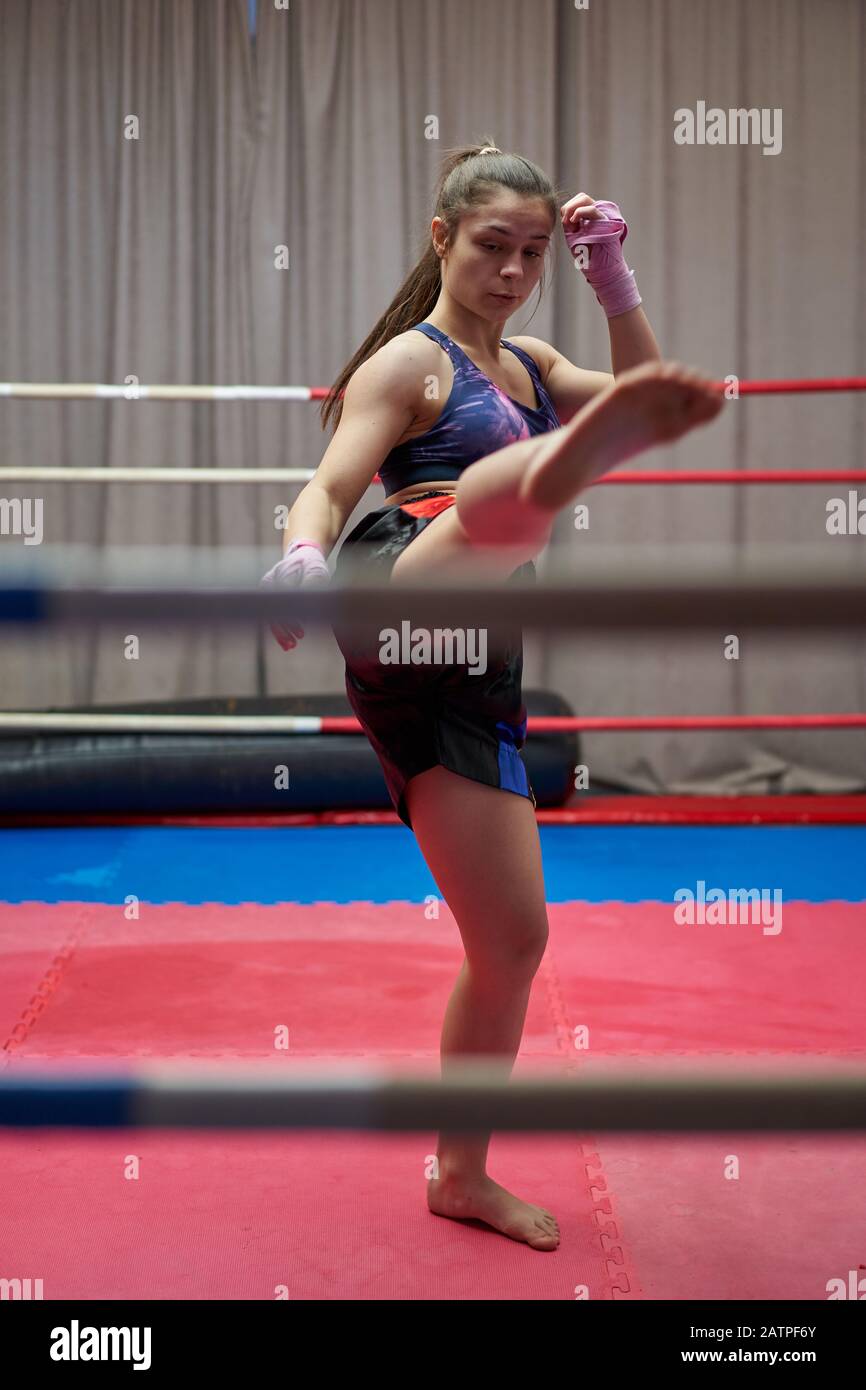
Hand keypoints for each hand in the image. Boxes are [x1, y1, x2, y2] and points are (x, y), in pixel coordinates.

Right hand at [260, 540, 329, 651]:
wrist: (303, 556)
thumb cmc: (312, 564)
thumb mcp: (317, 571)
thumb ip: (313, 583)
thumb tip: (310, 601)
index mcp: (283, 574)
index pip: (284, 600)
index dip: (291, 617)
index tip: (300, 630)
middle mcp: (271, 581)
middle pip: (274, 609)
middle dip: (284, 627)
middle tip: (296, 641)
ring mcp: (267, 588)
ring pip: (270, 614)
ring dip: (280, 632)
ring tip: (291, 645)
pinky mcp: (268, 595)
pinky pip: (270, 614)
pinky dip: (279, 629)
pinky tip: (286, 641)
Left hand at [560, 194, 641, 318]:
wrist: (602, 271)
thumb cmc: (589, 257)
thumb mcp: (574, 238)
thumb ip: (570, 225)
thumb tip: (564, 212)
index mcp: (590, 217)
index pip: (578, 202)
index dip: (568, 208)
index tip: (564, 223)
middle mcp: (598, 214)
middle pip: (582, 197)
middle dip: (569, 206)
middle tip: (565, 221)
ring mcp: (603, 217)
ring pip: (586, 200)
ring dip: (573, 208)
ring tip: (570, 222)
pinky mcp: (606, 223)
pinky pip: (593, 210)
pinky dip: (580, 213)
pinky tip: (574, 221)